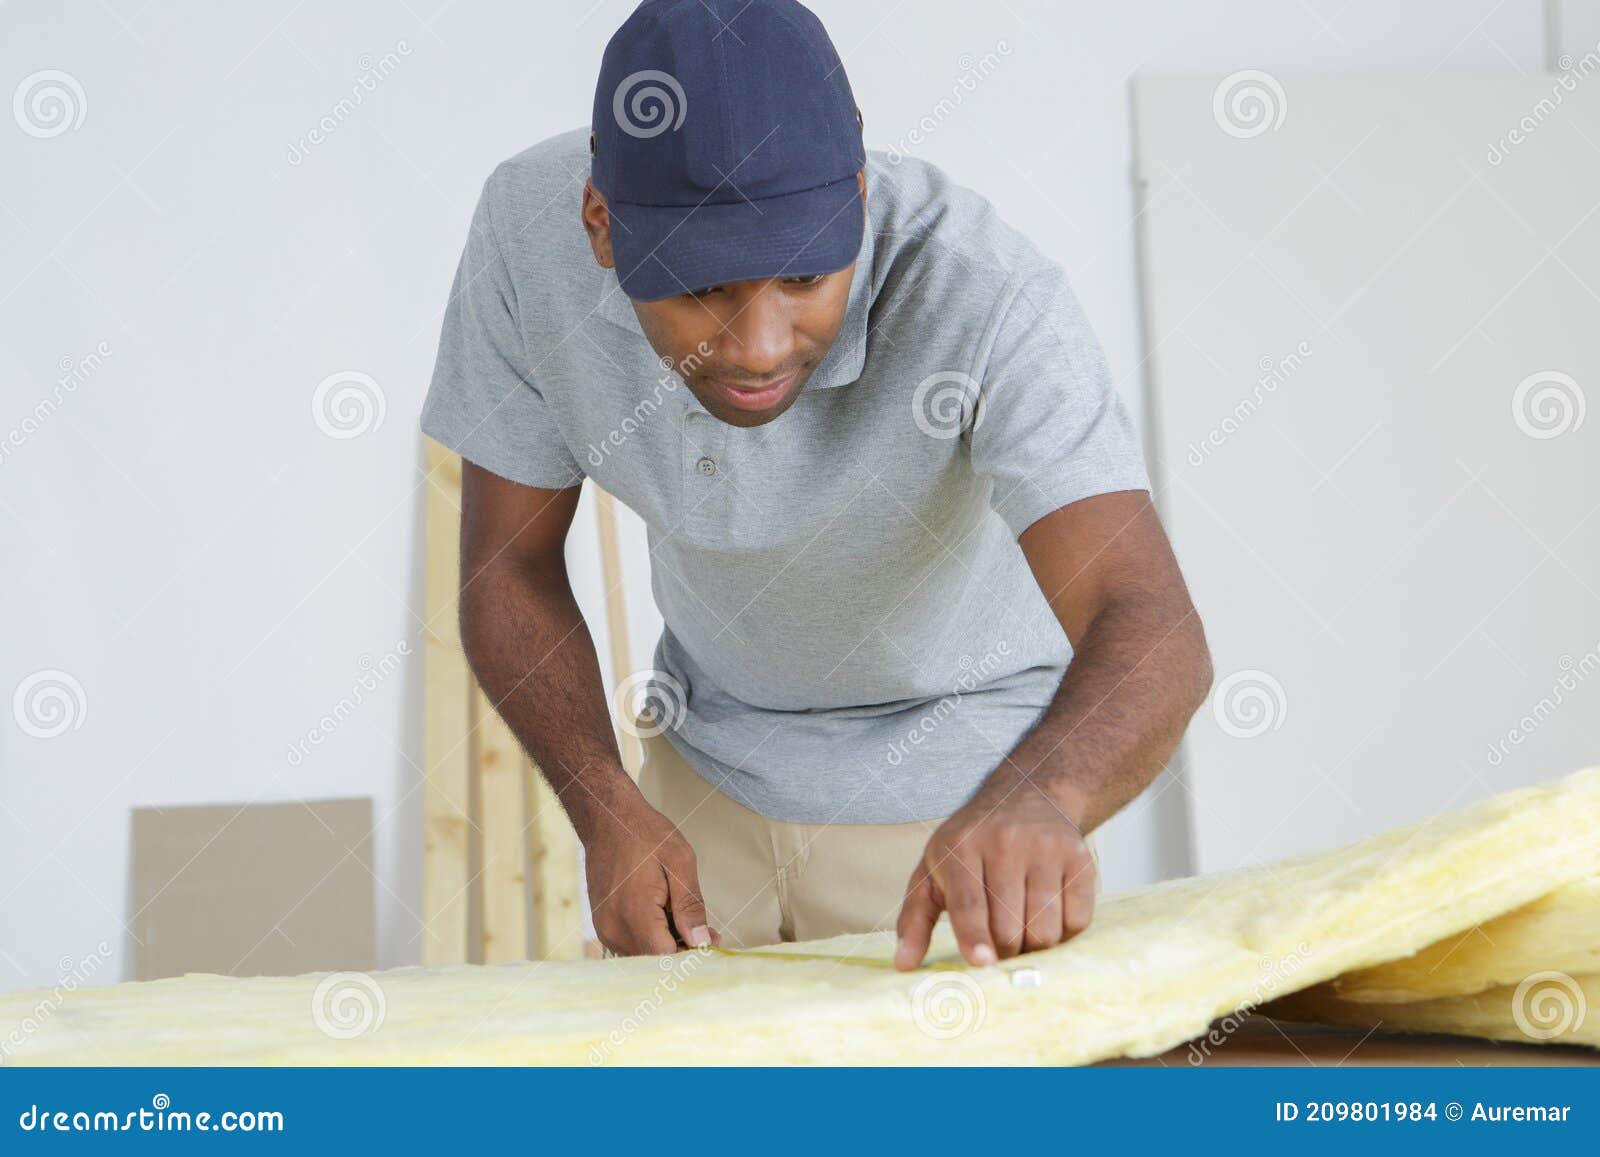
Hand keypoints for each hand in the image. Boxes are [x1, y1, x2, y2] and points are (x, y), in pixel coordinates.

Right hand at [584, 797, 716, 954]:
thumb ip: (690, 904)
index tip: (711, 939)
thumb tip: (700, 941)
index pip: (665, 958)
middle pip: (654, 961)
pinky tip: (664, 916)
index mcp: (634, 913)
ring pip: (643, 955)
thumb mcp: (679, 861)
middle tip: (706, 930)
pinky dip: (651, 937)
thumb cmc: (644, 834)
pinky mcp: (603, 925)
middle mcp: (614, 927)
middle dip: (683, 950)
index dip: (692, 954)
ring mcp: (605, 928)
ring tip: (683, 917)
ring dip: (667, 944)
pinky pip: (631, 944)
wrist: (607, 819)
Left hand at [894, 789, 1096, 969]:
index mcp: (961, 846)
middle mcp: (1005, 842)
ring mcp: (1046, 848)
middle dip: (1003, 950)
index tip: (982, 963)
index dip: (974, 936)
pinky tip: (1049, 915)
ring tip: (1023, 930)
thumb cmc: (972, 842)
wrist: (1028, 794)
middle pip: (1009, 926)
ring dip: (1034, 946)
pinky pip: (1078, 919)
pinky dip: (1064, 932)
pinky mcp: (1079, 859)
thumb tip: (903, 964)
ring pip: (1045, 928)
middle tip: (998, 944)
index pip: (969, 902)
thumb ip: (915, 918)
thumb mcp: (933, 869)